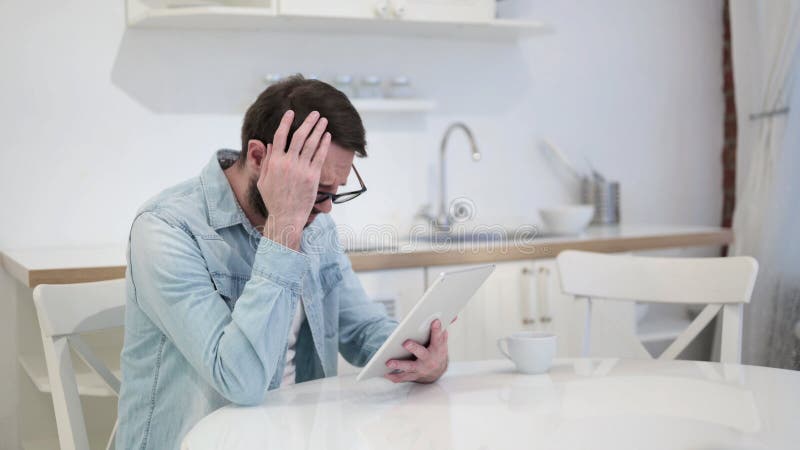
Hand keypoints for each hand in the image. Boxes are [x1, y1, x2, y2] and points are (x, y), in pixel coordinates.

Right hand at [258, 110, 330, 249]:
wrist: (286, 216)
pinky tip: (327, 136)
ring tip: (324, 120)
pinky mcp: (313, 176)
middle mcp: (288, 163)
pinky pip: (320, 156)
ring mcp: (301, 169)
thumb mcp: (263, 180)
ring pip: (312, 144)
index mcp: (274, 162)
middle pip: (300, 136)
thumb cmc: (273, 199)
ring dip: (319, 130)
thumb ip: (266, 161)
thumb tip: (269, 144)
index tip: (291, 112)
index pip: (280, 136)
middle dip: (308, 122)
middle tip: (315, 113)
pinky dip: (324, 144)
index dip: (286, 122)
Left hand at [384, 319, 448, 383]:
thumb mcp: (442, 341)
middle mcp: (429, 360)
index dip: (437, 330)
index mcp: (437, 349)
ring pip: (409, 367)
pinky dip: (394, 376)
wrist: (437, 371)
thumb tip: (453, 315)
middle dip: (414, 348)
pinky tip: (384, 373)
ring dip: (399, 365)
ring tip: (388, 362)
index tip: (435, 321)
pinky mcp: (413, 375)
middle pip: (421, 353)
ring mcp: (421, 369)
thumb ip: (442, 329)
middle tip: (405, 343)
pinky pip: (402, 377)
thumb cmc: (437, 352)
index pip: (438, 338)